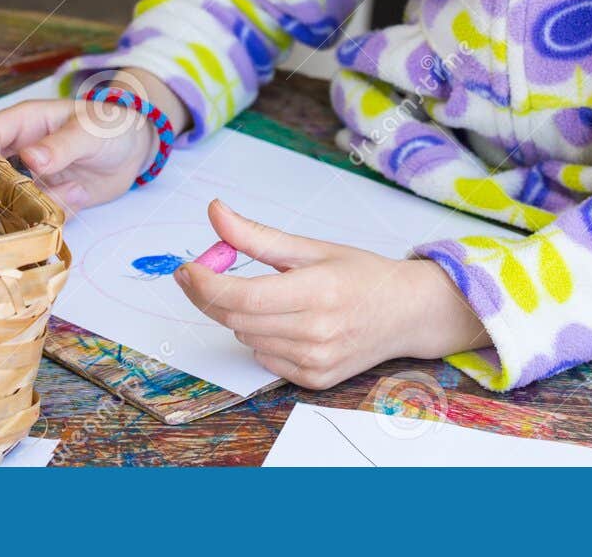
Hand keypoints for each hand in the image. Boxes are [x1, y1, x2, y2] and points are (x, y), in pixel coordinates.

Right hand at [0, 96, 158, 213]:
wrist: (134, 149)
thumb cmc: (110, 125)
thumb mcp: (91, 130)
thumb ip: (62, 144)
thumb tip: (30, 158)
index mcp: (23, 122)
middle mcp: (19, 151)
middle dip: (8, 191)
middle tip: (38, 195)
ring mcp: (30, 178)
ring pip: (12, 201)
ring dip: (39, 204)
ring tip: (75, 189)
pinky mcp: (45, 200)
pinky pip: (37, 216)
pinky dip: (56, 213)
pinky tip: (80, 194)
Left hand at [173, 199, 489, 389]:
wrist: (406, 313)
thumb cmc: (361, 275)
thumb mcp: (311, 247)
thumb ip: (257, 235)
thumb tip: (215, 212)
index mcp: (317, 291)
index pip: (243, 296)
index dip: (205, 284)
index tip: (186, 268)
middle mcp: (316, 332)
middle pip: (235, 319)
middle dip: (211, 294)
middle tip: (202, 272)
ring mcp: (316, 361)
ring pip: (246, 338)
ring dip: (242, 316)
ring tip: (272, 296)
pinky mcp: (314, 379)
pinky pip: (264, 358)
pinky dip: (262, 338)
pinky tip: (287, 322)